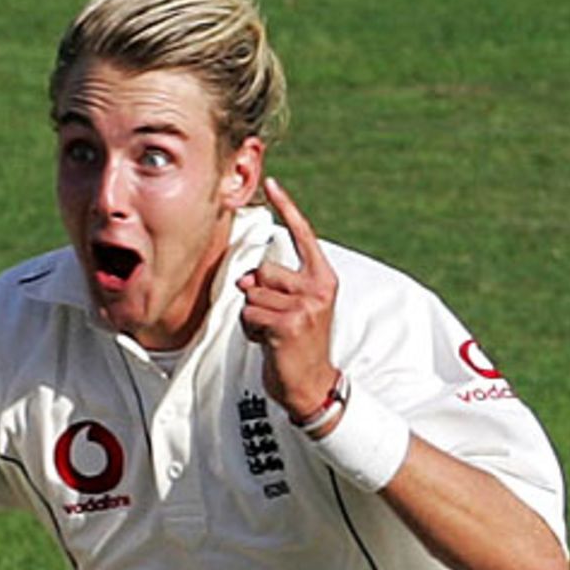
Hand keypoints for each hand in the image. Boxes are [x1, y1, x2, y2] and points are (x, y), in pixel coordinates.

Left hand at [237, 176, 338, 421]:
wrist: (313, 385)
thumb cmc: (299, 346)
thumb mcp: (293, 309)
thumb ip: (273, 286)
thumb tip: (246, 279)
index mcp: (323, 278)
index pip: (303, 236)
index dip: (287, 209)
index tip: (273, 184)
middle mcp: (317, 287)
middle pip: (264, 270)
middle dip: (259, 294)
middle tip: (275, 321)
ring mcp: (304, 305)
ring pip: (253, 293)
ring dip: (253, 316)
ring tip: (272, 334)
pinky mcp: (288, 323)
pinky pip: (250, 313)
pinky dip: (250, 329)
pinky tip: (268, 342)